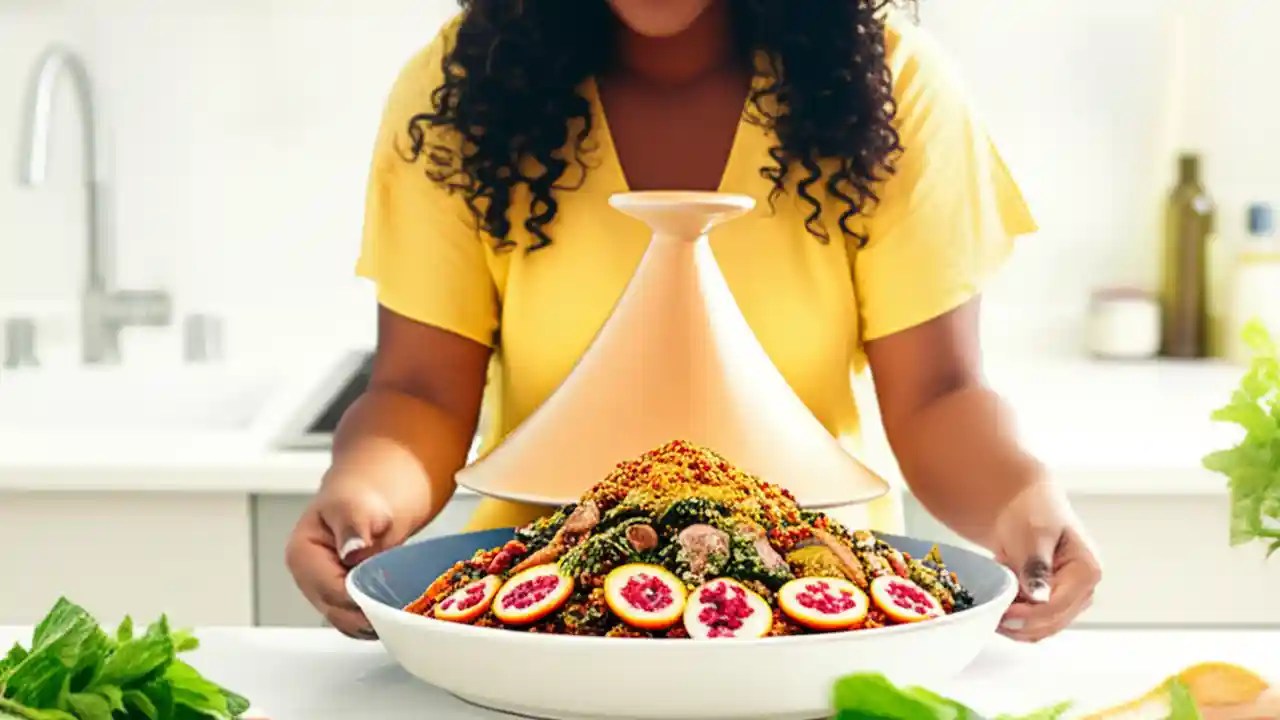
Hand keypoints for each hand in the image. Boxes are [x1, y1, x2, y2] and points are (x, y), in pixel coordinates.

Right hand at [284, 481, 415, 639]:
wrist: (370, 499)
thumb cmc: (359, 499)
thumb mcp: (356, 504)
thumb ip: (355, 525)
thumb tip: (353, 550)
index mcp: (302, 557)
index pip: (331, 591)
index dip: (362, 597)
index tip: (390, 595)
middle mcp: (309, 581)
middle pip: (339, 613)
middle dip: (371, 613)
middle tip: (404, 608)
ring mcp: (326, 595)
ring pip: (350, 622)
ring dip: (377, 620)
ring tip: (404, 610)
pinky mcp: (344, 602)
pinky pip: (360, 621)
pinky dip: (379, 619)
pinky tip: (399, 611)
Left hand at [991, 482, 1102, 642]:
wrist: (1021, 504)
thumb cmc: (1031, 511)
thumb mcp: (1033, 534)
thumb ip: (1036, 566)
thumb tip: (1040, 597)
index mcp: (1087, 570)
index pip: (1059, 606)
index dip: (1029, 615)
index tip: (1003, 614)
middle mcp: (1085, 588)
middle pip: (1054, 621)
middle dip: (1023, 624)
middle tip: (993, 616)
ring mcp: (1071, 597)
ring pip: (1046, 627)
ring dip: (1020, 627)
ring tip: (994, 613)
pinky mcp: (1055, 601)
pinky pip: (1038, 623)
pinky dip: (1020, 623)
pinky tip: (1001, 613)